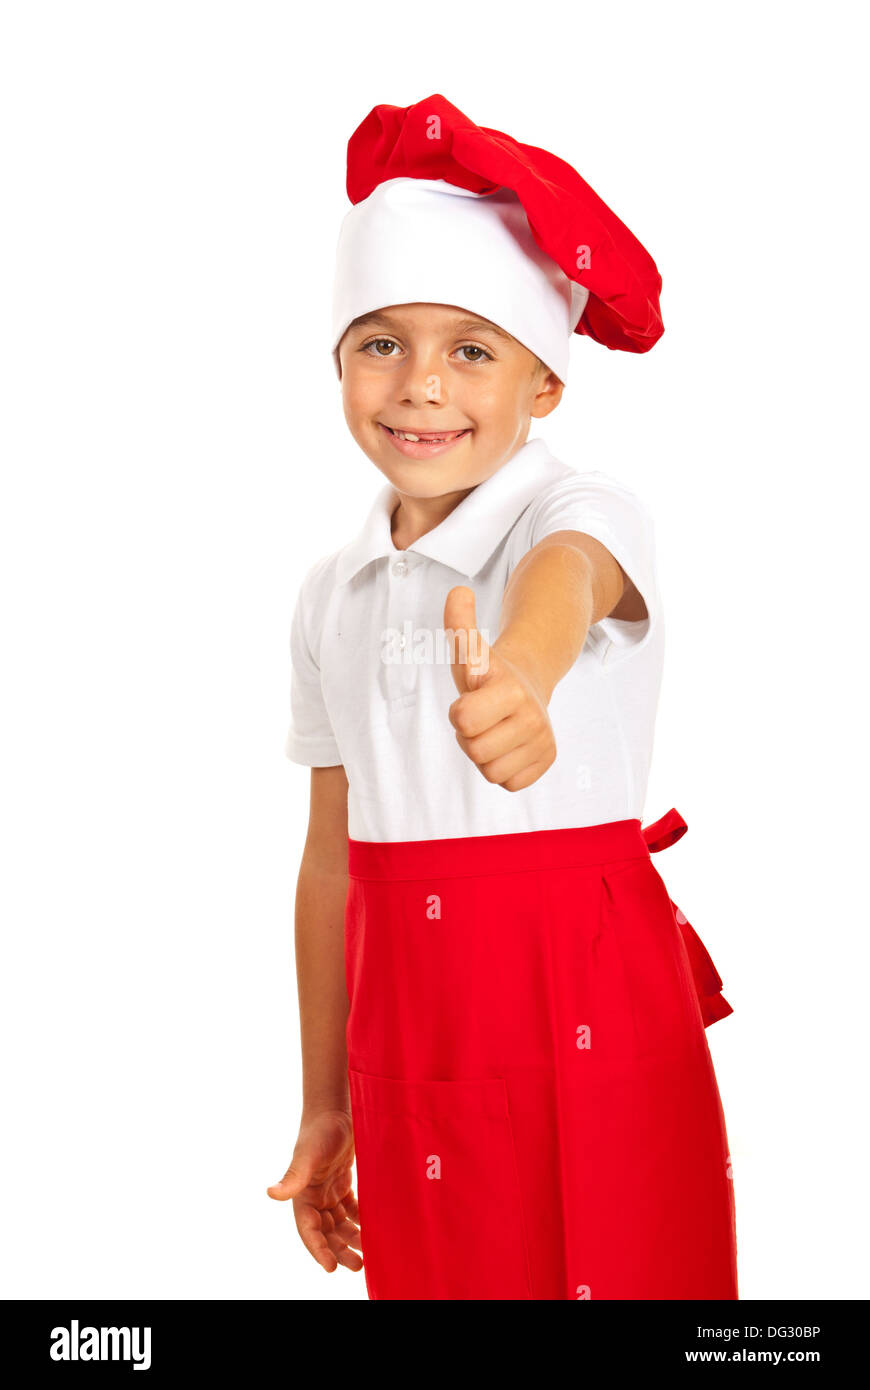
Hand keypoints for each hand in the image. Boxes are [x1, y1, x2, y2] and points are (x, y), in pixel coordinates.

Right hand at [267, 1109, 362, 1273]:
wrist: (337, 1109)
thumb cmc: (319, 1131)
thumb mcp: (308, 1155)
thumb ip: (293, 1176)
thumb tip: (270, 1194)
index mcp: (302, 1196)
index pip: (309, 1230)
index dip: (318, 1250)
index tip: (331, 1269)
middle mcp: (315, 1198)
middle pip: (326, 1233)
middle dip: (339, 1251)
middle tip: (358, 1265)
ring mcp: (329, 1193)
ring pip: (340, 1225)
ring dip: (352, 1240)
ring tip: (369, 1254)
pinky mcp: (343, 1185)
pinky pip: (351, 1211)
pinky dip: (360, 1222)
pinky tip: (373, 1230)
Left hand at [443, 585, 556, 791]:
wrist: (529, 681)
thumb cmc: (489, 671)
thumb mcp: (469, 650)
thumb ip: (459, 624)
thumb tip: (458, 592)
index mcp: (510, 689)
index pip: (463, 720)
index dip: (459, 712)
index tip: (471, 698)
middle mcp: (532, 716)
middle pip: (475, 751)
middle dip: (469, 736)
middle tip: (481, 716)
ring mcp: (543, 740)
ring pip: (491, 772)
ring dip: (484, 754)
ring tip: (493, 730)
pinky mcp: (548, 758)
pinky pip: (509, 783)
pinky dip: (503, 768)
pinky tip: (508, 745)